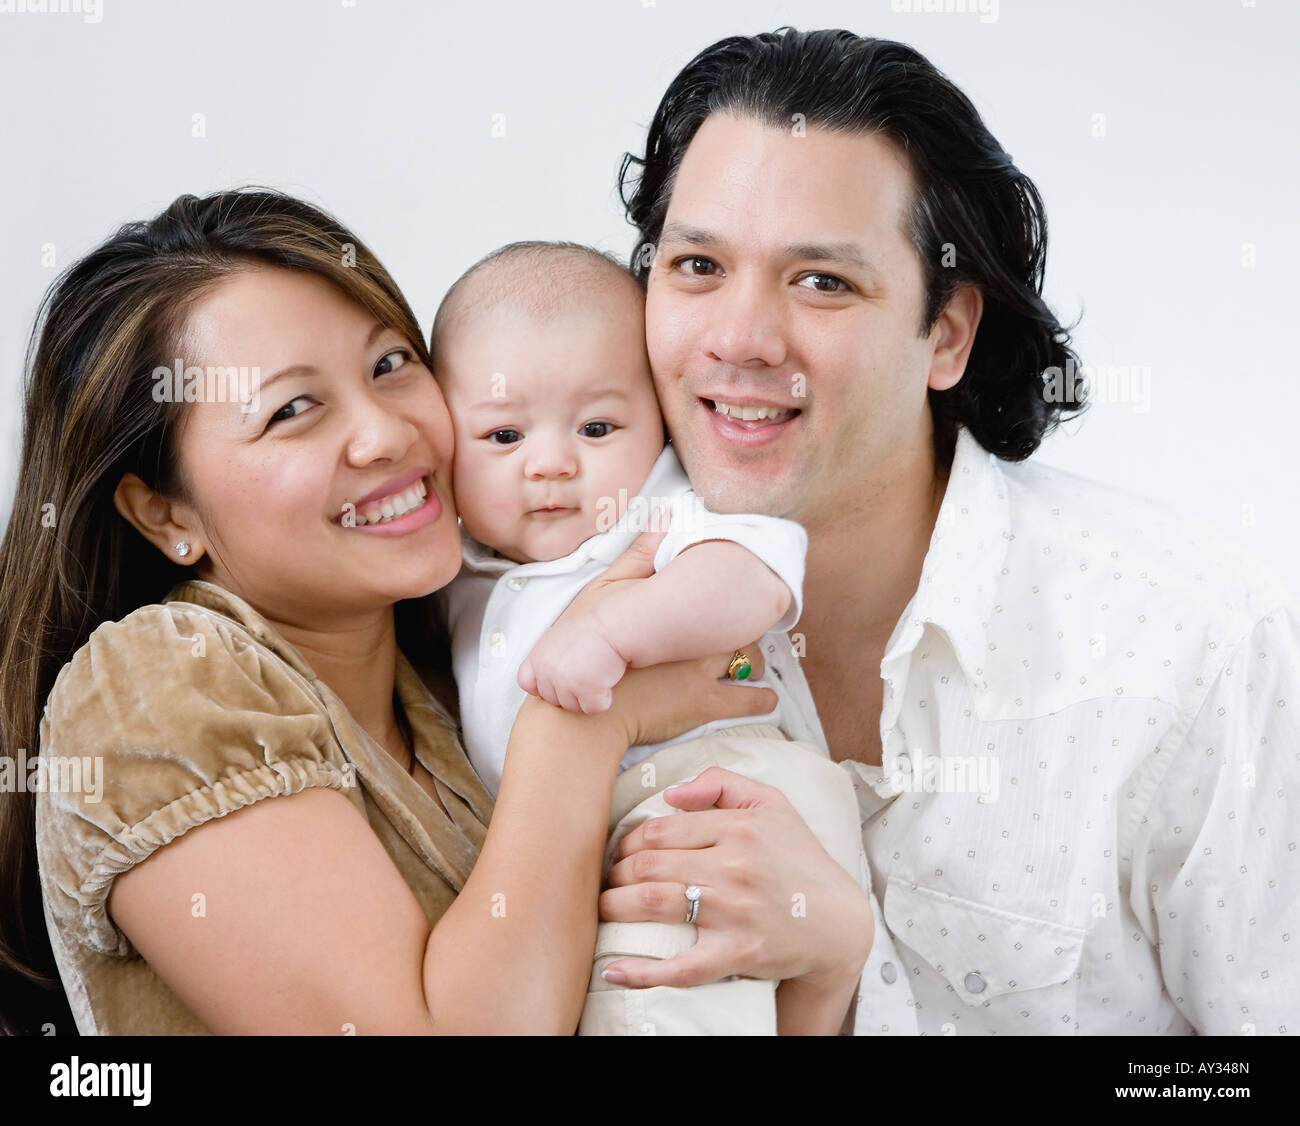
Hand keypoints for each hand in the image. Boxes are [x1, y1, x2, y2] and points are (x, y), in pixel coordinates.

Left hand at [518, 614, 627, 714]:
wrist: (614, 626)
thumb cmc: (592, 631)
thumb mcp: (558, 638)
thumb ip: (546, 658)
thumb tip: (538, 677)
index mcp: (538, 656)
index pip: (527, 682)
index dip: (543, 686)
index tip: (559, 680)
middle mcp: (547, 670)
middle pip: (553, 700)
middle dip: (571, 692)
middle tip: (587, 672)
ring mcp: (565, 681)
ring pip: (573, 707)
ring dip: (587, 696)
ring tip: (598, 674)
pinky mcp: (585, 689)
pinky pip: (593, 708)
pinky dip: (603, 699)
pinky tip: (607, 680)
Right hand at [558, 529, 777, 746]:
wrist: (584, 710)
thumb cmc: (587, 649)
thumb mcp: (605, 592)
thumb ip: (640, 557)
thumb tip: (666, 514)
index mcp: (678, 609)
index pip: (724, 589)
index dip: (735, 589)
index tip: (740, 589)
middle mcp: (699, 637)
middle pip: (744, 625)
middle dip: (750, 627)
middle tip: (751, 626)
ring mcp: (705, 672)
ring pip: (751, 661)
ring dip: (754, 662)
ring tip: (755, 665)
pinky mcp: (707, 705)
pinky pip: (752, 700)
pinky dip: (763, 698)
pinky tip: (768, 698)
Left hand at [597, 768, 872, 990]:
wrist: (838, 922)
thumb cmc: (799, 859)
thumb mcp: (772, 804)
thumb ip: (721, 784)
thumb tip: (670, 794)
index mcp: (738, 828)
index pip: (660, 829)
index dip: (628, 841)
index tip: (620, 853)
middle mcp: (733, 866)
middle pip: (647, 864)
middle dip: (615, 873)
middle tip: (607, 880)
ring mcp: (733, 912)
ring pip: (651, 903)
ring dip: (614, 906)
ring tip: (604, 909)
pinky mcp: (737, 953)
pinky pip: (680, 967)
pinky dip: (641, 972)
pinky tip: (614, 971)